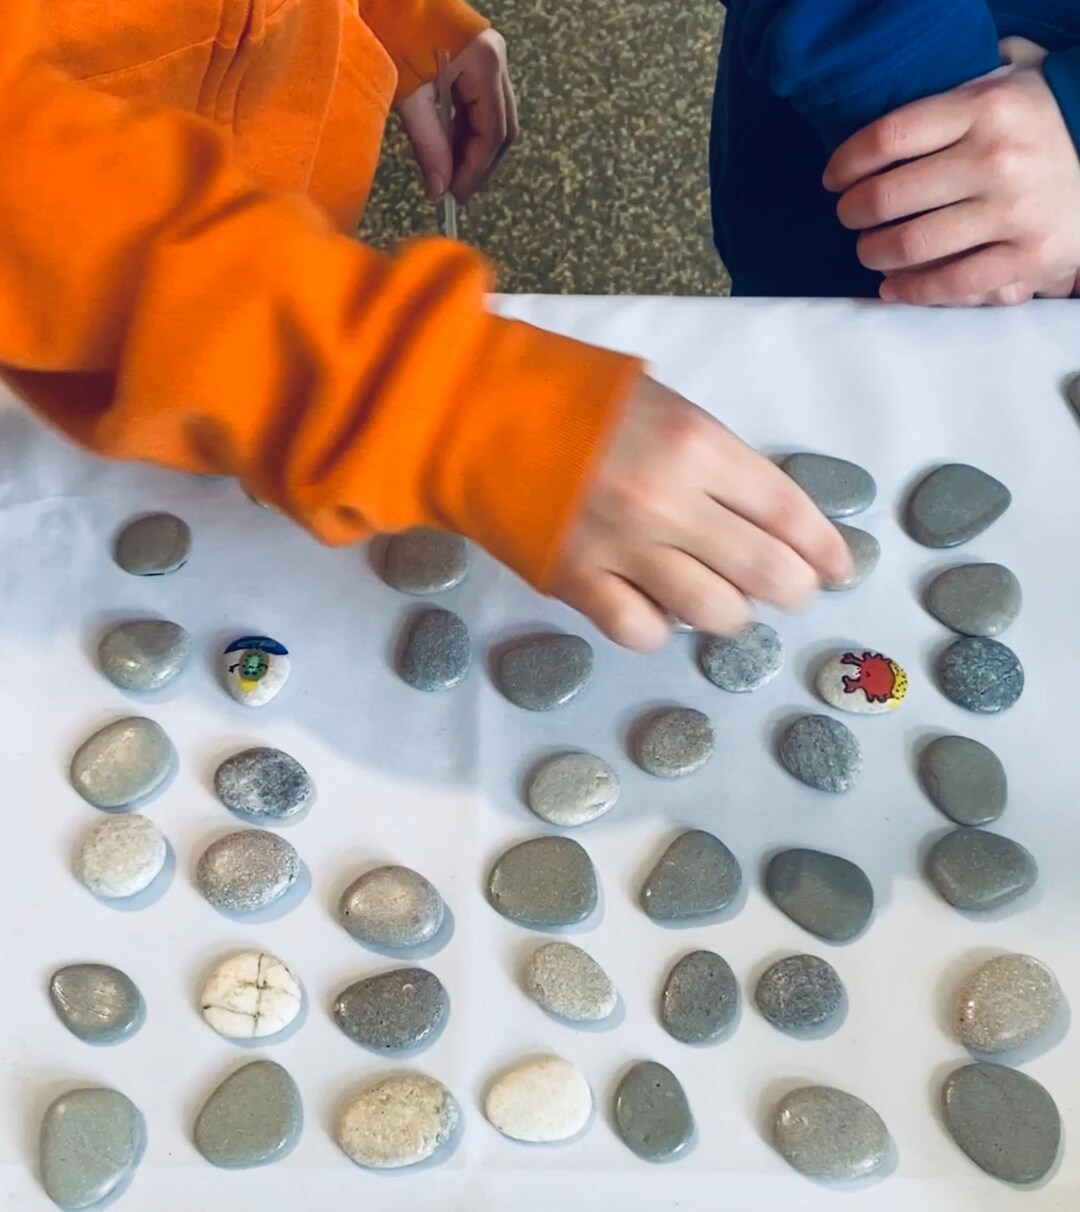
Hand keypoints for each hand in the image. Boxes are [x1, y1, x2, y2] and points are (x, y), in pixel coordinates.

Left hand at [396, 30, 517, 203]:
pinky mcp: (473, 60)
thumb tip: (440, 189)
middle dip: (479, 164)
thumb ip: (428, 144)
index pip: (493, 131)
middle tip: (455, 192)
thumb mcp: (408, 94)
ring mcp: (487, 58)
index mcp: (485, 62)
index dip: (475, 169)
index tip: (455, 196)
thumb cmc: (390, 29)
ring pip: (493, 118)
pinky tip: (447, 150)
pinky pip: (479, 105)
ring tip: (448, 174)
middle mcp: (495, 58)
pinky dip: (465, 132)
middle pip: (501, 127)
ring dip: (472, 150)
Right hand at [548, 377, 852, 649]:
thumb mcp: (660, 404)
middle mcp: (668, 501)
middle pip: (766, 573)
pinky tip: (659, 608)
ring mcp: (620, 548)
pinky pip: (641, 631)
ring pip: (713, 613)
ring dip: (732, 612)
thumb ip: (714, 461)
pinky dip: (661, 625)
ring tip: (724, 599)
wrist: (470, 411)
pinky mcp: (575, 582)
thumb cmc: (570, 397)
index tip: (839, 567)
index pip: (787, 510)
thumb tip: (763, 518)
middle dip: (794, 589)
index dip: (824, 548)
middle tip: (792, 590)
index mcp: (695, 443)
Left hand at [824, 39, 1079, 305]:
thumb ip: (954, 90)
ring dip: (874, 254)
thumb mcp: (1008, 82)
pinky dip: (910, 290)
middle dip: (852, 213)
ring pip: (909, 246)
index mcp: (986, 107)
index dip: (846, 162)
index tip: (833, 178)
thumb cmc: (1043, 124)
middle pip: (887, 198)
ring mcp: (1012, 212)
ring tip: (870, 250)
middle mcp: (996, 159)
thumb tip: (890, 99)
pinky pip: (949, 284)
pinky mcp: (1026, 258)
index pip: (888, 137)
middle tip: (849, 217)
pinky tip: (892, 286)